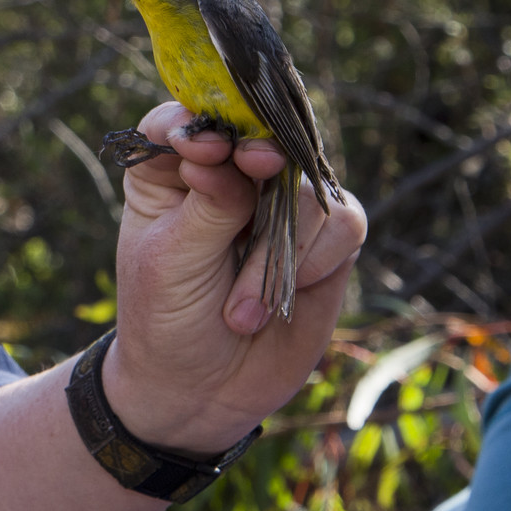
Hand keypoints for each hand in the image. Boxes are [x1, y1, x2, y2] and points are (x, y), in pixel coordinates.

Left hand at [100, 101, 365, 454]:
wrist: (199, 391)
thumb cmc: (166, 318)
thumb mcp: (170, 261)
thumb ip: (207, 204)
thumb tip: (227, 152)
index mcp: (172, 170)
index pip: (188, 119)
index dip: (201, 123)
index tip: (199, 146)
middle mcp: (231, 177)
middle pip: (262, 135)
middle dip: (262, 156)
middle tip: (255, 167)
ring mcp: (282, 205)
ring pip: (307, 183)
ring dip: (277, 247)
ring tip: (239, 312)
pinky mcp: (325, 241)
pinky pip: (344, 221)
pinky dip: (314, 260)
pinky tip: (281, 301)